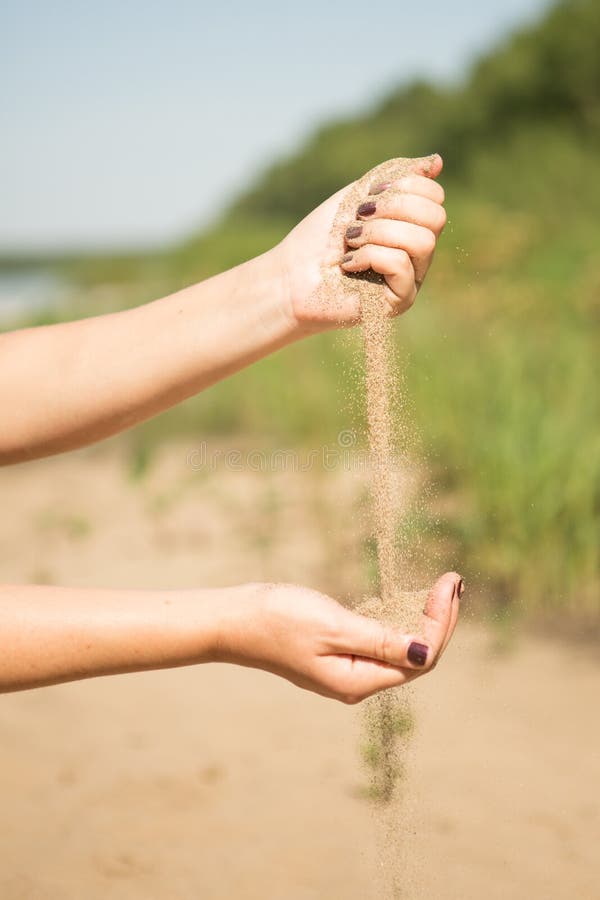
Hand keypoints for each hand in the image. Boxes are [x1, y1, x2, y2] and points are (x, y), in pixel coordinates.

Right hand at [214, 573, 460, 703]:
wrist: (235, 620)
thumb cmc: (279, 620)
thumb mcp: (334, 627)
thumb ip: (381, 640)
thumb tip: (426, 652)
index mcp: (359, 681)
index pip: (420, 659)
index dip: (441, 624)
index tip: (449, 585)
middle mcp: (357, 681)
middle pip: (416, 657)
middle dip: (438, 620)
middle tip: (453, 581)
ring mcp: (347, 669)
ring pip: (400, 649)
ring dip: (421, 619)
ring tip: (440, 588)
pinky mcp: (337, 654)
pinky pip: (380, 643)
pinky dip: (398, 620)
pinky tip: (405, 603)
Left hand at [276, 155, 446, 331]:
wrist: (290, 276)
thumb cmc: (320, 238)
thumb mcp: (358, 194)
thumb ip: (396, 176)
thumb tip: (438, 161)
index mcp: (411, 226)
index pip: (434, 196)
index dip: (404, 186)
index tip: (366, 196)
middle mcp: (417, 254)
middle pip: (436, 217)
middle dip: (393, 208)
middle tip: (359, 216)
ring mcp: (411, 280)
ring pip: (423, 241)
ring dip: (379, 233)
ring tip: (350, 240)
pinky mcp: (399, 302)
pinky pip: (401, 264)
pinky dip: (370, 256)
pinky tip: (348, 263)